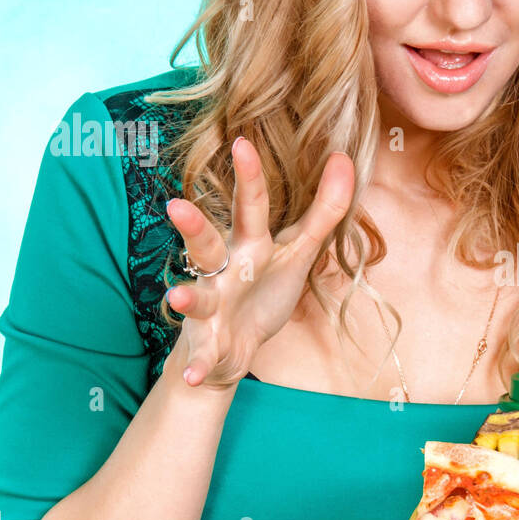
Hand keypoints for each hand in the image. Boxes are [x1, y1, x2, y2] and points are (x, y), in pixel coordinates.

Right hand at [164, 138, 355, 387]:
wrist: (234, 352)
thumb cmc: (262, 291)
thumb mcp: (297, 252)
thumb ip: (323, 210)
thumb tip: (343, 157)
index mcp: (248, 246)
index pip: (250, 208)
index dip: (248, 178)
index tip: (242, 142)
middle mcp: (222, 272)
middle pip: (206, 246)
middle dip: (192, 229)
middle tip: (175, 206)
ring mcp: (212, 308)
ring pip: (196, 297)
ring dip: (186, 297)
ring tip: (176, 296)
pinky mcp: (209, 345)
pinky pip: (200, 356)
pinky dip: (195, 367)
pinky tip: (192, 377)